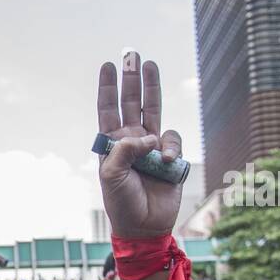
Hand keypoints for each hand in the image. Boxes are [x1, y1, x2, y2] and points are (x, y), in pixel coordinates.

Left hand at [96, 52, 182, 237]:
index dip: (108, 88)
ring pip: (153, 109)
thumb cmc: (121, 202)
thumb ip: (124, 151)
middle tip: (131, 53)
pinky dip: (170, 145)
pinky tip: (165, 159)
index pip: (108, 110)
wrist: (144, 225)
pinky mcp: (171, 156)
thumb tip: (148, 135)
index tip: (107, 66)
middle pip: (131, 103)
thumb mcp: (111, 176)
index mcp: (112, 145)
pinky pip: (172, 139)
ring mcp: (152, 147)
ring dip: (151, 86)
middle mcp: (131, 141)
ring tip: (150, 64)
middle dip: (131, 78)